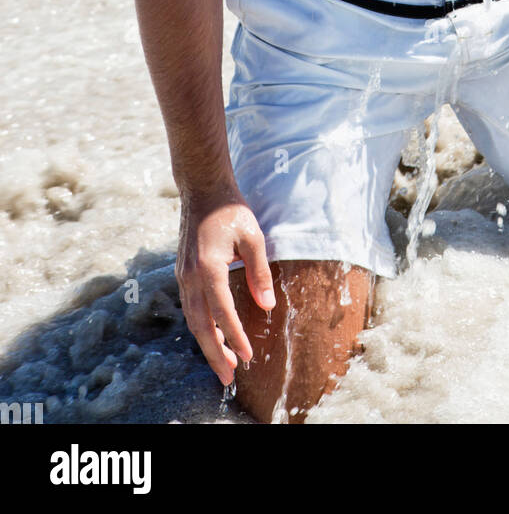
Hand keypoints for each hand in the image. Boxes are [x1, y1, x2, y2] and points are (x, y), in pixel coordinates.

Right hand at [175, 187, 275, 385]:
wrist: (202, 189)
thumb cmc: (230, 211)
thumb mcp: (253, 237)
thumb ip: (259, 273)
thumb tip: (266, 305)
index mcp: (208, 267)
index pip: (222, 312)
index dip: (234, 337)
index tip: (247, 355)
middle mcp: (190, 276)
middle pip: (201, 325)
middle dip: (215, 353)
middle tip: (228, 376)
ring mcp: (183, 275)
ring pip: (193, 319)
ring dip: (207, 343)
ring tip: (223, 362)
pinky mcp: (182, 273)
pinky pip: (190, 307)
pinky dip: (200, 326)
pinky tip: (213, 334)